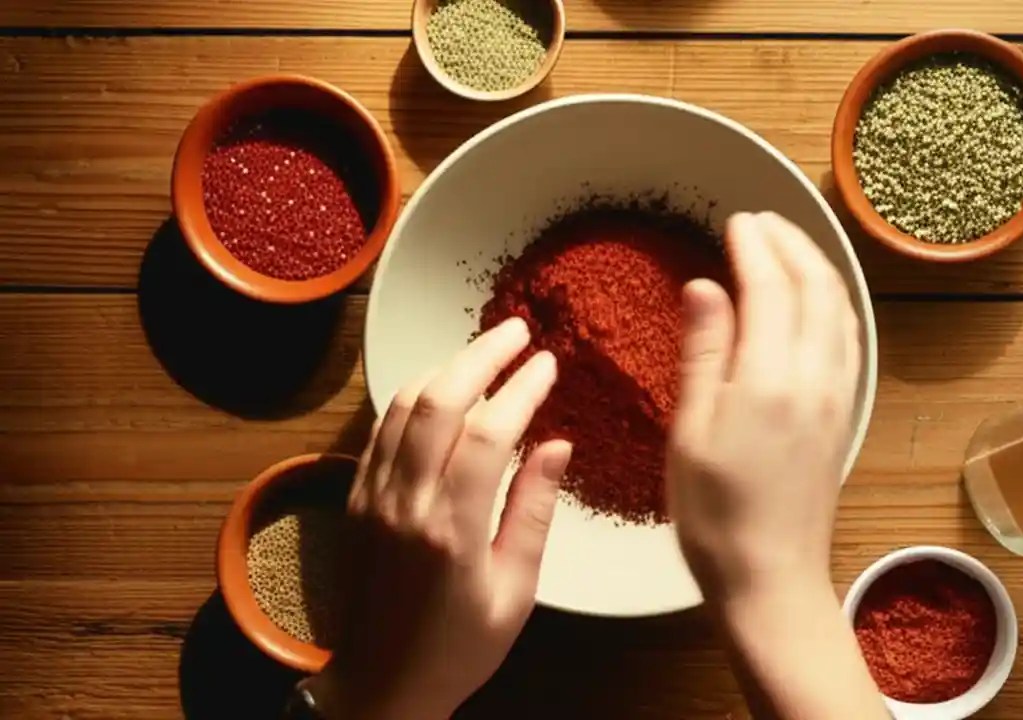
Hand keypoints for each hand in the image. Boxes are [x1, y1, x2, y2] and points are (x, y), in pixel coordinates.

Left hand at [309, 318, 571, 719]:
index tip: (548, 362)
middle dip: (480, 355)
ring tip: (483, 352)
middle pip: (439, 401)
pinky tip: (442, 391)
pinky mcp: (355, 499)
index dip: (521, 388)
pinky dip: (414, 398)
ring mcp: (373, 497)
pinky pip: (382, 430)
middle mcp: (405, 503)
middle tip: (516, 330)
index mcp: (453, 529)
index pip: (489, 433)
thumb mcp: (515, 590)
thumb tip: (556, 444)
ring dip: (445, 369)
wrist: (381, 683)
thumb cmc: (459, 647)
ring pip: (403, 406)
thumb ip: (533, 512)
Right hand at [666, 213, 884, 719]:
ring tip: (789, 245)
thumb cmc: (716, 516)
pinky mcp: (843, 416)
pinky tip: (819, 301)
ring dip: (817, 267)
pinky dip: (835, 303)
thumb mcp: (690, 433)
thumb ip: (704, 353)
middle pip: (815, 287)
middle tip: (760, 220)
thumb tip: (706, 286)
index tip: (734, 221)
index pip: (769, 287)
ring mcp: (837, 397)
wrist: (770, 579)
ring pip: (839, 310)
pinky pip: (849, 339)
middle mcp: (814, 379)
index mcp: (770, 379)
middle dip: (790, 244)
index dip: (753, 246)